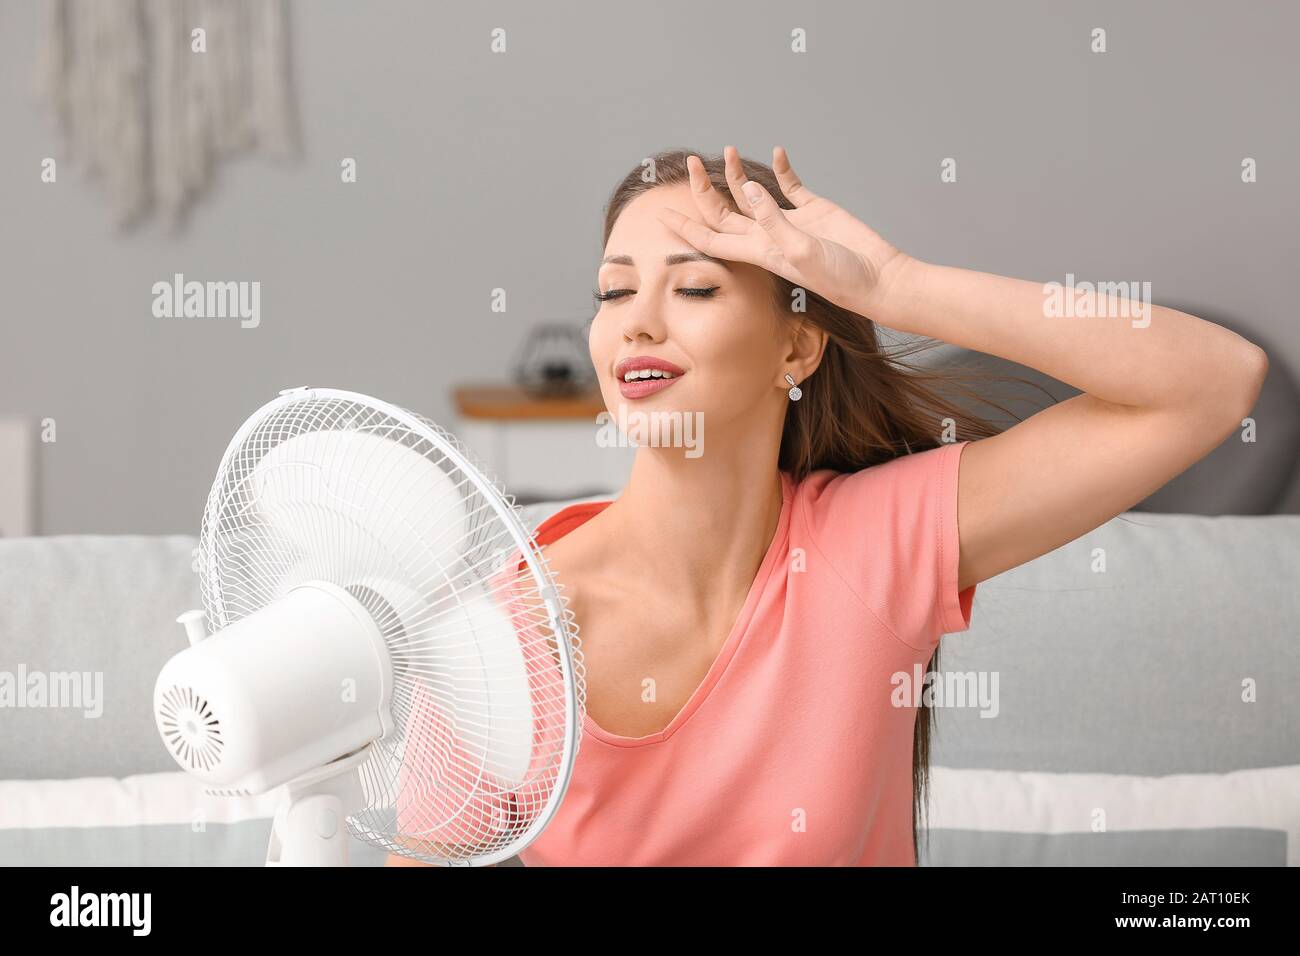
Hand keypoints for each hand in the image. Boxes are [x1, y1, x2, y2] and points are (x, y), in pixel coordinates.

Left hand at [656, 146, 907, 317]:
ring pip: (752, 195)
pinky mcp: (815, 210)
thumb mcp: (800, 249)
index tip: (661, 213)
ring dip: (738, 174)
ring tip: (729, 149)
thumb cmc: (839, 276)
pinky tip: (777, 153)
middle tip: (693, 163)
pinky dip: (782, 169)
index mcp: (758, 250)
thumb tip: (747, 188)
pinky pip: (791, 185)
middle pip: (724, 212)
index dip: (685, 226)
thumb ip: (772, 219)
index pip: (710, 237)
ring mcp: (790, 222)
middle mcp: (768, 236)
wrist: (876, 279)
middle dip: (704, 189)